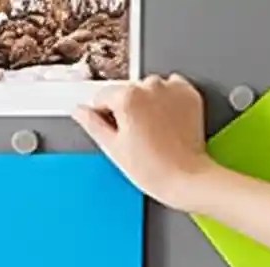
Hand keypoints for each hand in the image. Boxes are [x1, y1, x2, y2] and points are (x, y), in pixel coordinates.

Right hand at [73, 75, 216, 210]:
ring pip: (148, 89)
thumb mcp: (112, 147)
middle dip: (126, 109)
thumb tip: (80, 111)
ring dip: (146, 103)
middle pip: (126, 91)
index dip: (103, 116)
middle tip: (134, 135)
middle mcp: (150, 87)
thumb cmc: (152, 169)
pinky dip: (167, 100)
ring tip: (151, 131)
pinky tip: (165, 122)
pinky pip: (172, 88)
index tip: (113, 130)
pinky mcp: (189, 94)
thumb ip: (91, 123)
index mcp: (127, 97)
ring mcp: (172, 89)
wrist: (185, 177)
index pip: (102, 97)